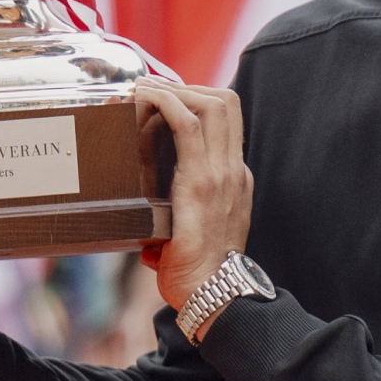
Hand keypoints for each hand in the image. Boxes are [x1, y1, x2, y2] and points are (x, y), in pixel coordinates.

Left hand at [133, 78, 253, 312]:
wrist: (213, 294)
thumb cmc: (198, 275)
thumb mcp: (194, 240)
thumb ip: (179, 230)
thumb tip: (151, 244)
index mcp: (235, 180)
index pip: (228, 122)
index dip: (200, 99)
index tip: (169, 98)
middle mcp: (234, 170)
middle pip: (225, 102)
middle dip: (189, 85)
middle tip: (153, 88)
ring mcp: (221, 173)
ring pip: (210, 104)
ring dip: (175, 88)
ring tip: (144, 87)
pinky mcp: (201, 181)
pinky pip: (187, 124)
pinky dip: (166, 102)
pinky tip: (146, 98)